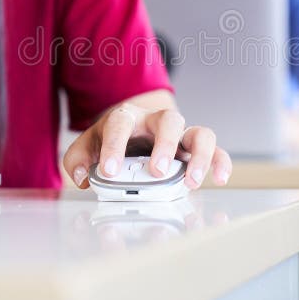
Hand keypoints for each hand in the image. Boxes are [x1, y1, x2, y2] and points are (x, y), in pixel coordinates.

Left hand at [63, 102, 231, 189]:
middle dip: (164, 146)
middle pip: (169, 121)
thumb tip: (83, 176)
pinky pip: (217, 150)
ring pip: (200, 133)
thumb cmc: (112, 139)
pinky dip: (221, 163)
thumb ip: (77, 159)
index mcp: (127, 117)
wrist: (134, 128)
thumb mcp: (88, 146)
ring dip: (198, 156)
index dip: (114, 147)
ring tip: (190, 181)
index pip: (120, 125)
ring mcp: (180, 134)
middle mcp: (157, 122)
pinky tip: (219, 179)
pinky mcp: (195, 149)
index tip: (110, 171)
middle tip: (156, 171)